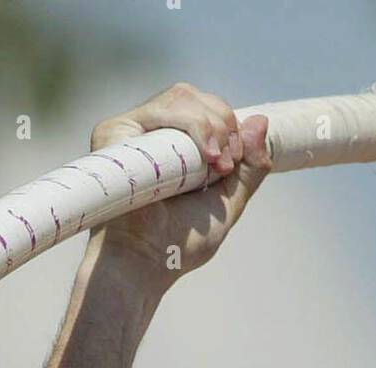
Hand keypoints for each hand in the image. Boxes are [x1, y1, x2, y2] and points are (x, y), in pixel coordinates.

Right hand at [86, 81, 270, 289]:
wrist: (148, 262)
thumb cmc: (180, 243)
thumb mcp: (227, 203)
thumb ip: (248, 169)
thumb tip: (261, 120)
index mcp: (170, 146)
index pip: (204, 110)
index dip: (227, 125)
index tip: (236, 160)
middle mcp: (148, 134)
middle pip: (194, 96)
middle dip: (223, 123)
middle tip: (226, 164)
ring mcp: (130, 131)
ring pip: (181, 98)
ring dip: (211, 125)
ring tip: (216, 164)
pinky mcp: (115, 132)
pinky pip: (162, 110)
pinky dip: (193, 126)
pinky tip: (205, 157)